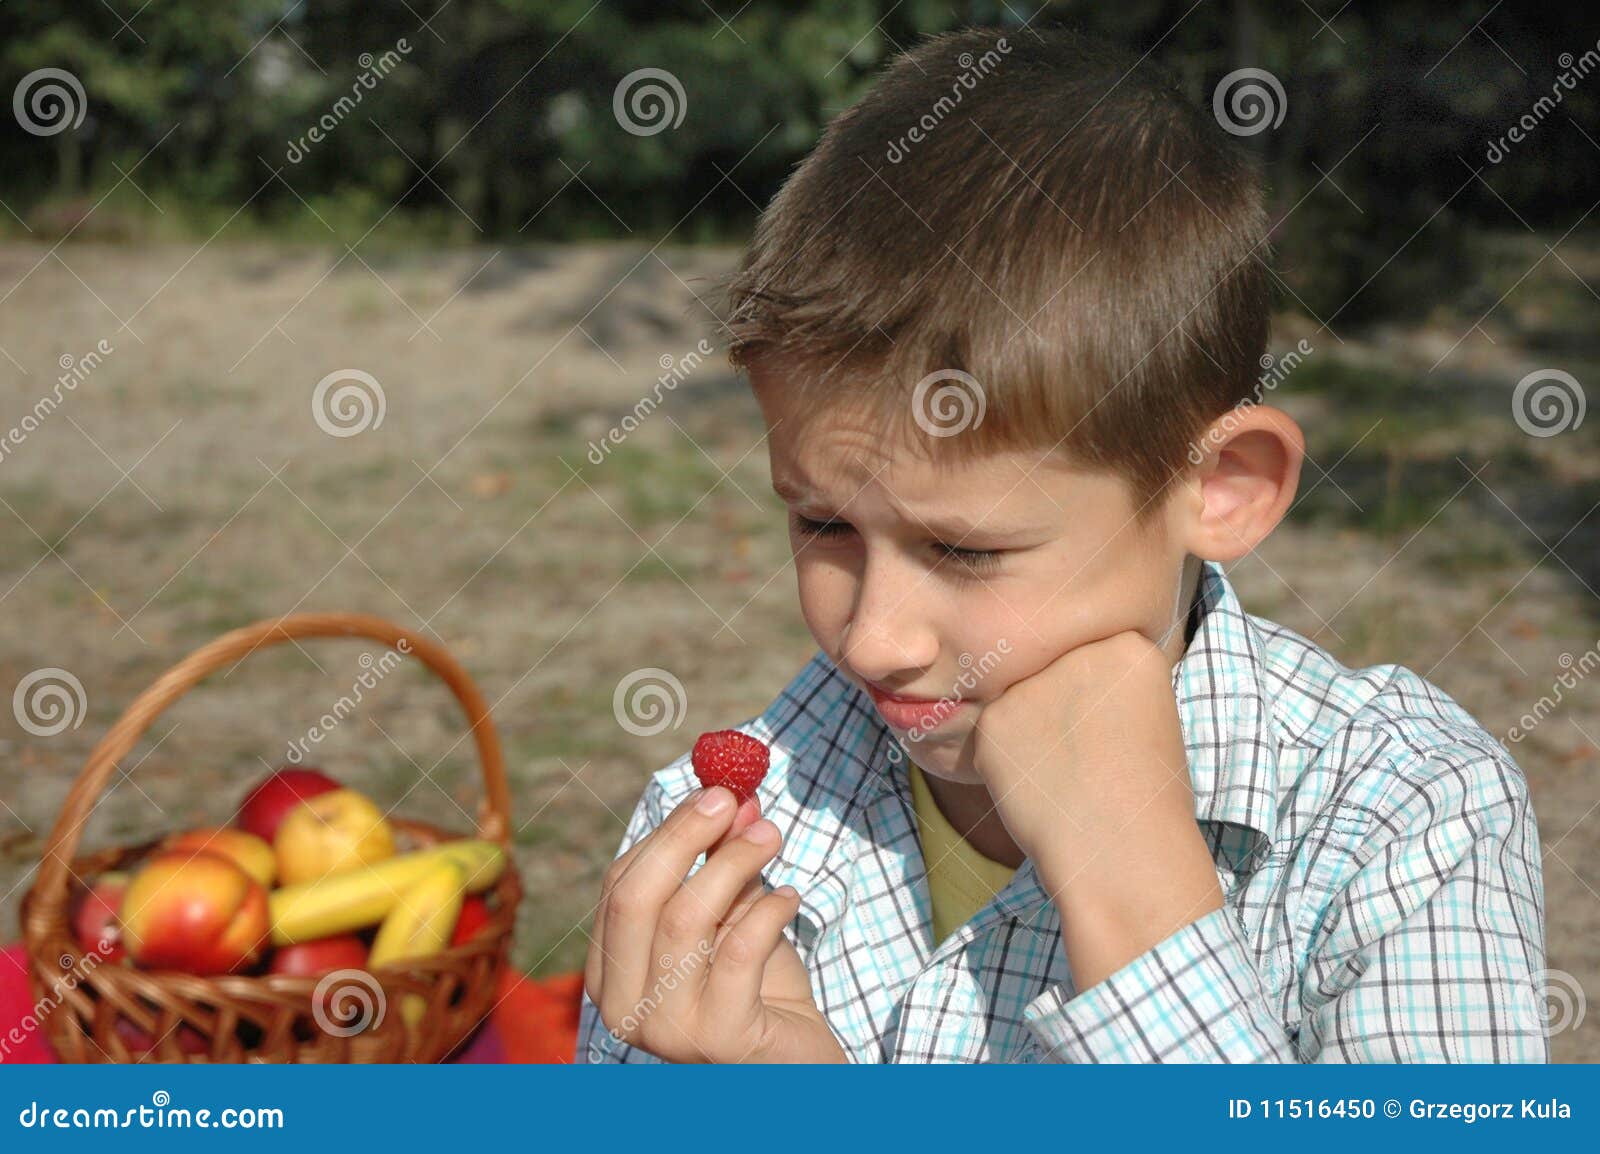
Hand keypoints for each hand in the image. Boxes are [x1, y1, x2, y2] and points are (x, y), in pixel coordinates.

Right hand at [584, 786, 846, 1062]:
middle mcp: (624, 1004)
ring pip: (685, 918)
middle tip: (730, 798)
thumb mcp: (730, 914)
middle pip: (637, 897)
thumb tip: (730, 797)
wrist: (795, 1062)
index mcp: (610, 973)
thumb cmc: (757, 987)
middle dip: (684, 837)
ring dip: (734, 862)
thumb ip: (719, 862)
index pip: (620, 888)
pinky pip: (739, 949)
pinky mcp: (718, 1037)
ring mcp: (666, 1027)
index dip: (666, 832)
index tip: (710, 791)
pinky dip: (769, 910)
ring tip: (771, 836)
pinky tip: (791, 897)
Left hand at [971, 630, 1222, 986]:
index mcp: (1127, 645)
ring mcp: (1031, 682)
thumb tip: (1067, 685)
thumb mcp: (1149, 718)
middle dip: (1057, 707)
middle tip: (1079, 754)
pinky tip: (1038, 787)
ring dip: (1030, 731)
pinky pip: (994, 732)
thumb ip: (1106, 686)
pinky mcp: (994, 718)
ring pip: (1020, 700)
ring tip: (1064, 774)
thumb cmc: (1148, 798)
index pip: (1092, 652)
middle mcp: (1076, 651)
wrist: (1122, 852)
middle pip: (1051, 670)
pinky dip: (1007, 762)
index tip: (1104, 728)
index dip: (1094, 695)